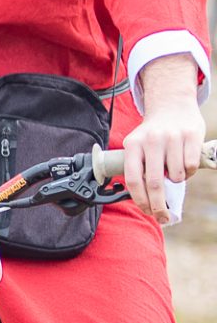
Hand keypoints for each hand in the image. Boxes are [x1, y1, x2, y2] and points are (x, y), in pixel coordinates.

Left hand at [124, 57, 207, 223]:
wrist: (171, 106)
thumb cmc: (153, 134)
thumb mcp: (137, 145)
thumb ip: (137, 167)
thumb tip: (142, 199)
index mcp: (132, 144)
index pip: (134, 179)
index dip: (140, 200)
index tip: (146, 212)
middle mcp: (151, 140)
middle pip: (155, 183)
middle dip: (158, 205)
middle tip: (162, 216)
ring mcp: (172, 137)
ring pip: (176, 176)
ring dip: (176, 181)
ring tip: (172, 171)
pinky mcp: (191, 135)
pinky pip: (190, 166)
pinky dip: (188, 172)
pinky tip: (183, 163)